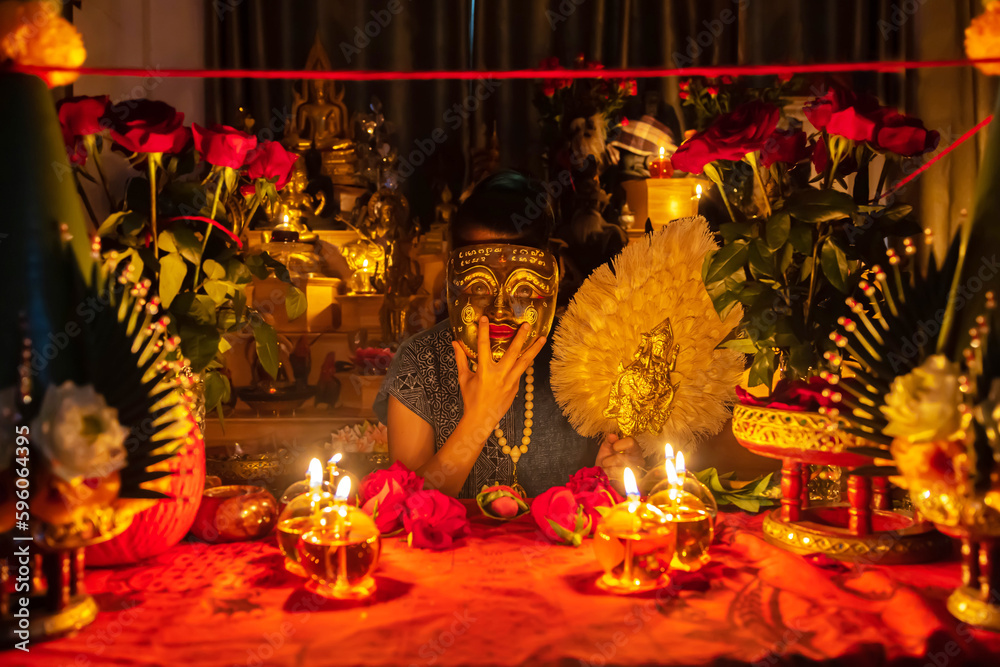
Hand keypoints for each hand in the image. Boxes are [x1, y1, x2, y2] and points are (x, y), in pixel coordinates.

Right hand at [453, 317, 545, 435]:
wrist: (482, 419)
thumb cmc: (471, 398)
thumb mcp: (464, 378)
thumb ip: (461, 359)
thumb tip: (455, 343)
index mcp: (484, 371)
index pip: (483, 346)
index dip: (484, 331)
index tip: (485, 318)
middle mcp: (500, 375)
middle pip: (513, 352)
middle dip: (520, 337)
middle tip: (526, 325)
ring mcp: (510, 381)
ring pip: (525, 362)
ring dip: (534, 349)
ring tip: (542, 338)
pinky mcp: (516, 387)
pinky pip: (521, 372)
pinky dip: (525, 362)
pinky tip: (530, 354)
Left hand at [596, 434, 644, 491]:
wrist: (604, 476)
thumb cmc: (606, 460)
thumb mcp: (606, 448)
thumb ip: (609, 441)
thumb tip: (612, 436)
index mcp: (634, 448)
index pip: (631, 442)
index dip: (619, 444)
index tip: (614, 448)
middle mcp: (639, 459)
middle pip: (623, 457)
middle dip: (610, 460)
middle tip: (605, 462)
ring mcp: (637, 472)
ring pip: (621, 469)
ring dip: (609, 470)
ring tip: (606, 469)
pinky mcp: (633, 483)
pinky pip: (620, 479)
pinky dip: (611, 477)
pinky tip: (609, 476)